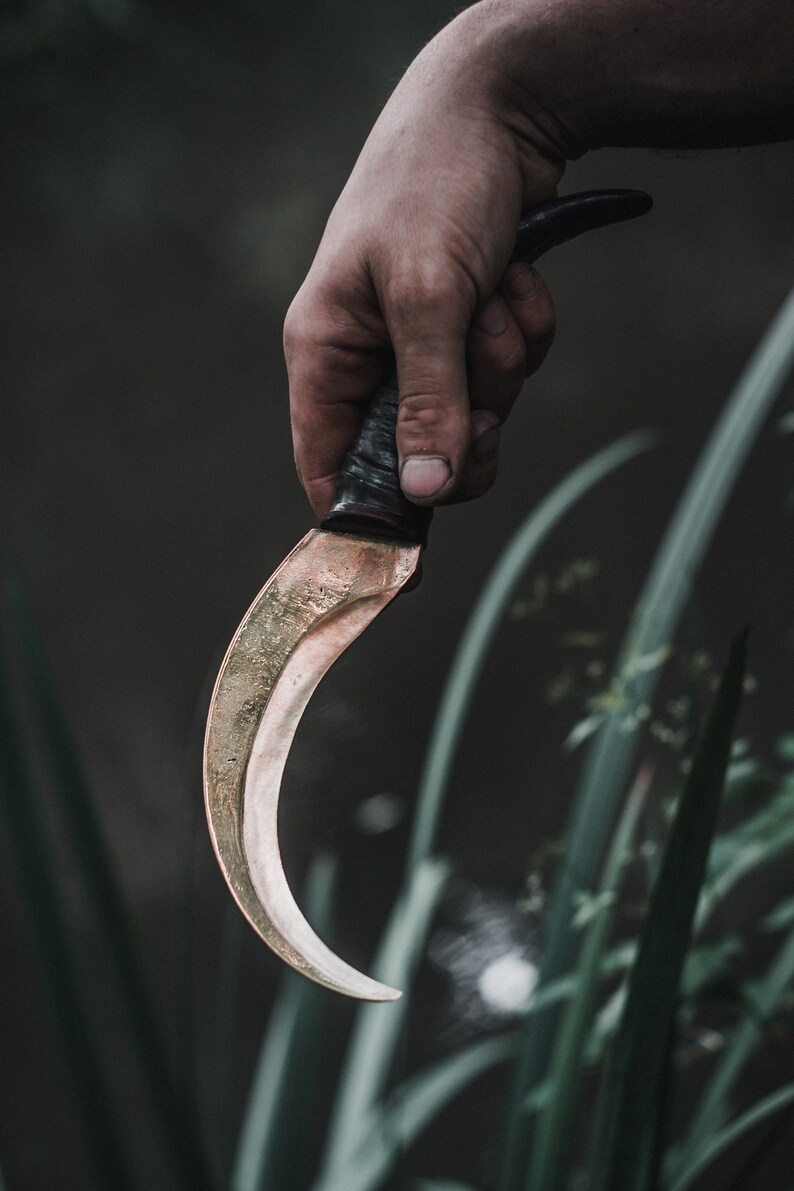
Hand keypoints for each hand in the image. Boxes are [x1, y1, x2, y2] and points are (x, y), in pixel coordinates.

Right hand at [284, 5, 564, 517]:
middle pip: (417, 452)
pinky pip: (507, 371)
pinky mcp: (470, 326)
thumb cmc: (435, 185)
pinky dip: (523, 331)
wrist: (501, 108)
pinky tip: (515, 279)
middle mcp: (370, 356)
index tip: (408, 569)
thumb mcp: (428, 297)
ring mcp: (424, 343)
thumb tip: (427, 493)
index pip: (326, 465)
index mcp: (326, 351)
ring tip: (496, 297)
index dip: (365, 518)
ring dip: (503, 365)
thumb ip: (429, 402)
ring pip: (473, 413)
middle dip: (466, 422)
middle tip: (485, 393)